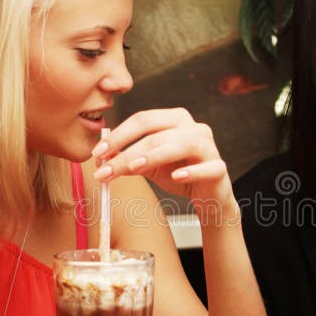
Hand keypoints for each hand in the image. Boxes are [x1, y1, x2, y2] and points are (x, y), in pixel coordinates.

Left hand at [92, 108, 233, 206]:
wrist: (208, 195)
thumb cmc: (179, 175)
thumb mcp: (149, 165)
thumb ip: (129, 158)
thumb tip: (102, 158)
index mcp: (175, 120)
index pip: (143, 120)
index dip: (119, 135)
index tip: (97, 153)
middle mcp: (193, 128)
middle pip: (156, 134)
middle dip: (127, 151)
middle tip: (105, 169)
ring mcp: (208, 146)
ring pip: (179, 145)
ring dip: (153, 156)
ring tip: (133, 168)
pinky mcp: (218, 168)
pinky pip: (206, 167)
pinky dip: (190, 171)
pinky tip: (177, 177)